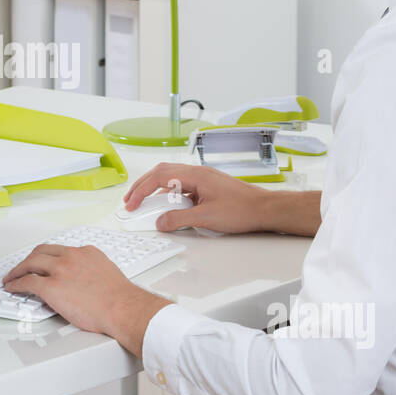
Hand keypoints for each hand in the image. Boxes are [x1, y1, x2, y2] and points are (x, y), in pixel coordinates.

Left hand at [1, 244, 170, 353]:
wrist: (123, 308)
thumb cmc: (120, 299)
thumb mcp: (107, 274)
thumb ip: (91, 272)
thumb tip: (84, 281)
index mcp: (86, 252)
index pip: (60, 250)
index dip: (47, 256)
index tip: (43, 261)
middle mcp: (71, 256)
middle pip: (41, 252)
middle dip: (29, 260)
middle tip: (22, 267)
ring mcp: (60, 270)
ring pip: (31, 263)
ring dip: (18, 270)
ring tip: (11, 277)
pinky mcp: (51, 286)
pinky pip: (27, 282)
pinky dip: (16, 283)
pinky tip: (12, 287)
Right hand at [123, 162, 274, 234]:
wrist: (265, 209)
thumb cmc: (242, 210)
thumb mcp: (207, 218)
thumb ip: (180, 219)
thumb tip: (160, 222)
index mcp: (195, 175)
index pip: (159, 177)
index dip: (141, 190)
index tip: (132, 203)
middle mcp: (197, 172)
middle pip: (161, 172)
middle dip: (142, 186)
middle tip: (130, 200)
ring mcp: (203, 178)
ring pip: (171, 177)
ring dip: (155, 189)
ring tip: (145, 203)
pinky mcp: (207, 186)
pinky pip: (182, 185)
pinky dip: (169, 194)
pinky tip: (168, 206)